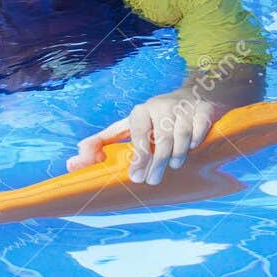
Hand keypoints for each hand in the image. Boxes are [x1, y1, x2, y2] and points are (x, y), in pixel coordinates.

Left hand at [66, 93, 221, 185]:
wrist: (191, 95)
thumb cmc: (153, 119)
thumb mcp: (127, 126)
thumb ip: (101, 143)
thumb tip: (72, 161)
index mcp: (141, 112)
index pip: (138, 133)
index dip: (138, 156)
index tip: (135, 177)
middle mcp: (162, 107)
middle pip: (161, 139)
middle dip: (157, 163)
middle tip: (153, 181)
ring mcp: (184, 108)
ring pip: (181, 136)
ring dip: (177, 155)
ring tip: (174, 167)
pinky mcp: (204, 110)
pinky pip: (200, 128)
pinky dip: (196, 141)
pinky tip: (192, 149)